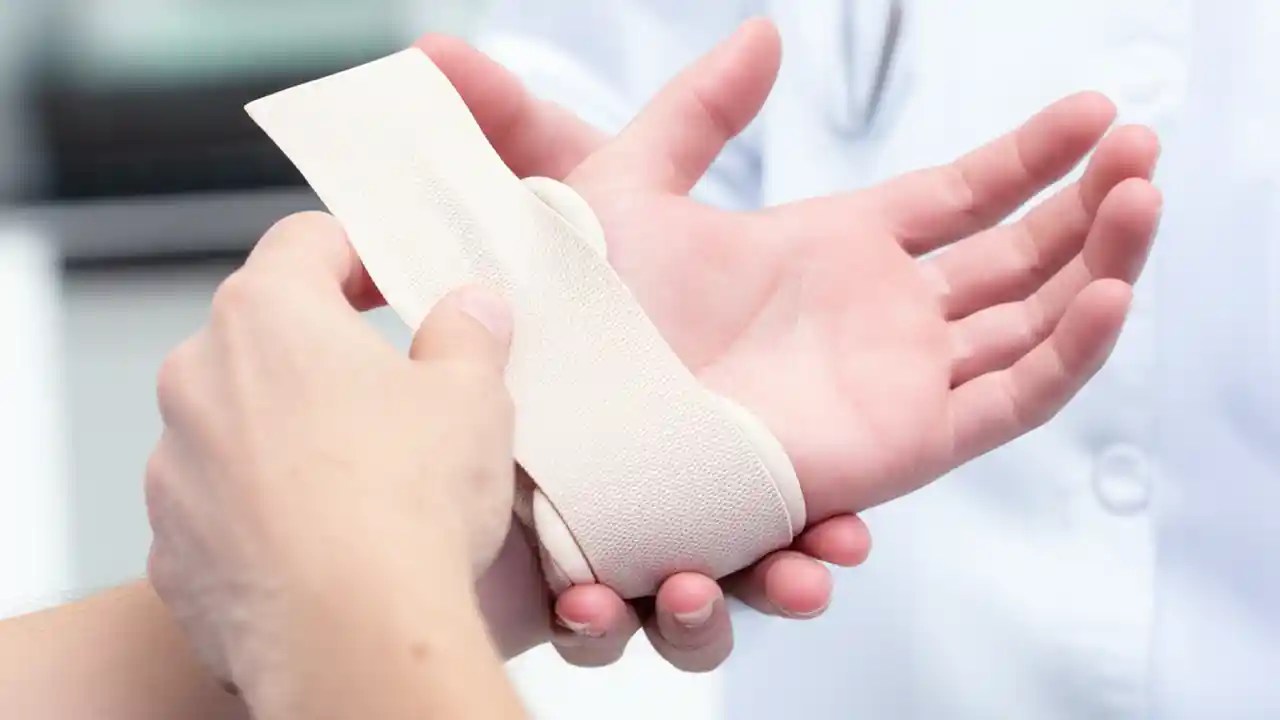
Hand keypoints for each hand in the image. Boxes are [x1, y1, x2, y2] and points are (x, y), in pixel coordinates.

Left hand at [145, 214, 518, 702]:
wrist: (350, 639)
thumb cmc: (405, 506)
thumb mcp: (473, 398)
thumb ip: (468, 335)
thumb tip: (471, 311)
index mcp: (266, 316)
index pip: (305, 240)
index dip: (359, 252)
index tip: (393, 283)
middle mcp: (199, 378)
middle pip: (264, 335)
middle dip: (327, 353)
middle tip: (396, 391)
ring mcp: (176, 466)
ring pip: (238, 423)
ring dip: (291, 434)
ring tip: (365, 481)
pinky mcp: (172, 546)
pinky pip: (223, 505)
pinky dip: (266, 510)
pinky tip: (327, 542)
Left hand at [419, 17, 1159, 668]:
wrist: (565, 421)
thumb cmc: (583, 314)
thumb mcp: (634, 180)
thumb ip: (701, 107)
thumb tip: (766, 30)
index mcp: (836, 250)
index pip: (962, 197)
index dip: (1030, 156)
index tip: (1094, 113)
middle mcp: (882, 315)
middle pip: (1016, 258)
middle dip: (1085, 204)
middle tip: (1142, 146)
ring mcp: (900, 379)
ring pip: (1033, 320)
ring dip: (1098, 260)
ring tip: (1145, 191)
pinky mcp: (905, 442)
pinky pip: (1013, 398)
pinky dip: (1071, 348)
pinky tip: (1109, 284)